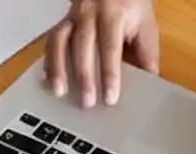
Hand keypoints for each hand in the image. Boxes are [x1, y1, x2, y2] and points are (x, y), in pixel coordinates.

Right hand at [44, 0, 159, 107]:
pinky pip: (51, 41)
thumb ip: (147, 55)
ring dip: (58, 68)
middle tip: (86, 102)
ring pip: (60, 41)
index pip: (111, 47)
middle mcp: (90, 13)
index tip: (110, 97)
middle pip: (83, 45)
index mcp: (114, 14)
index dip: (109, 74)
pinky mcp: (62, 22)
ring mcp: (73, 16)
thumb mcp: (145, 26)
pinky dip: (48, 62)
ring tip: (59, 92)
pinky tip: (49, 80)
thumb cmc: (130, 7)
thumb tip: (148, 86)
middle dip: (84, 76)